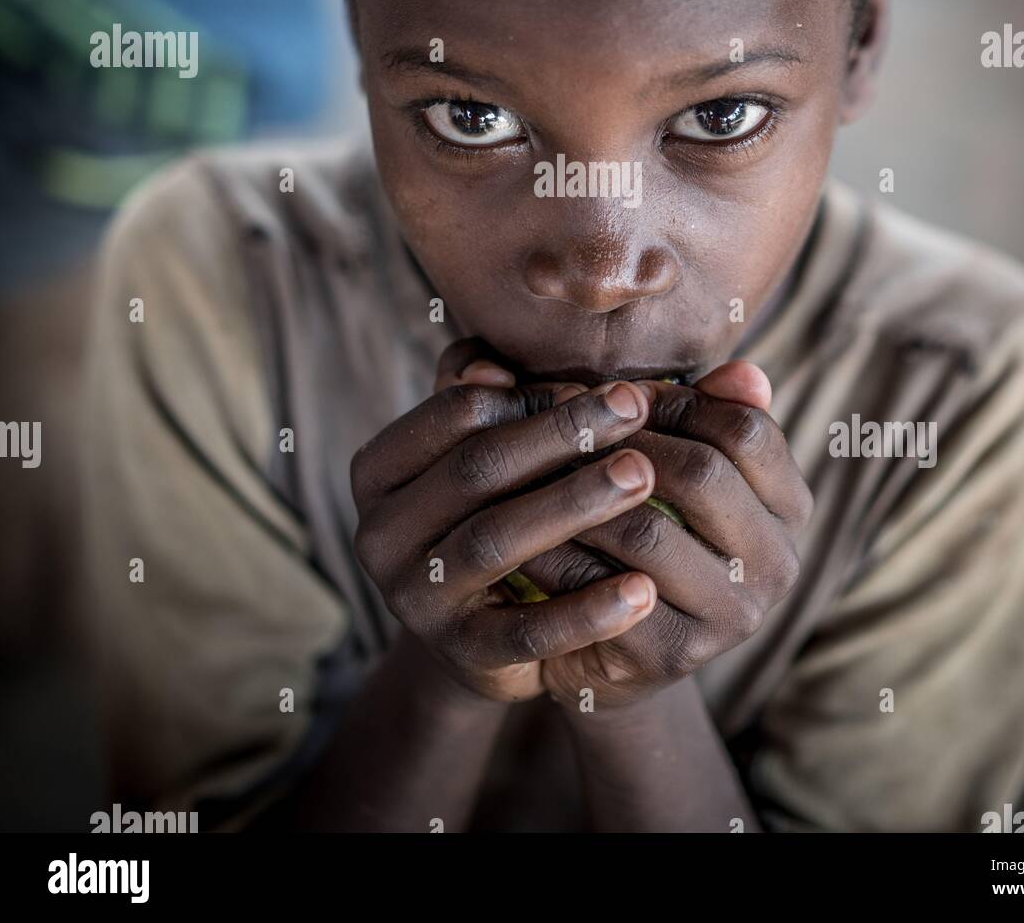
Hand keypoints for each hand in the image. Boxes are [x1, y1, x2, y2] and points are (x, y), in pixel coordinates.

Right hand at [349, 341, 661, 703]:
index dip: (533, 394)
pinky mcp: (459, 655)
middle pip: (477, 469)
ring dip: (575, 503)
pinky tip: (644, 590)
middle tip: (635, 408)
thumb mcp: (482, 449)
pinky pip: (527, 631)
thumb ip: (484, 395)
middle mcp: (380, 534)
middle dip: (562, 435)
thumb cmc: (493, 508)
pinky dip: (587, 611)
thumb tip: (493, 369)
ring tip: (644, 476)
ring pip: (497, 540)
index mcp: (379, 471)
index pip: (456, 413)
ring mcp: (414, 599)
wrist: (484, 628)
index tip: (604, 388)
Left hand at [448, 349, 812, 712]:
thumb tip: (745, 369)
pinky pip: (606, 590)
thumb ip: (704, 414)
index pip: (747, 429)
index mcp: (789, 508)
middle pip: (702, 473)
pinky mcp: (676, 656)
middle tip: (564, 424)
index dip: (676, 401)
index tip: (617, 394)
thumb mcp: (677, 467)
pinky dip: (560, 555)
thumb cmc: (644, 526)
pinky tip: (525, 533)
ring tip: (532, 468)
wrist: (612, 646)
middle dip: (623, 441)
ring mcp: (732, 616)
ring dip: (579, 495)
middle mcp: (777, 565)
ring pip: (647, 531)